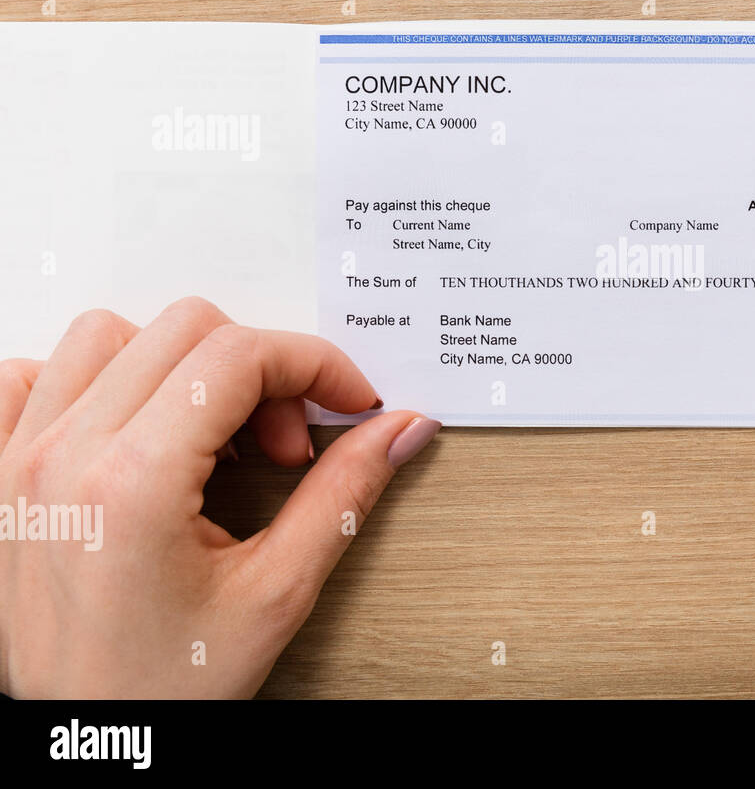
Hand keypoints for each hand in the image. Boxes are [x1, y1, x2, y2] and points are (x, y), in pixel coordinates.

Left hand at [0, 297, 439, 697]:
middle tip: (286, 443)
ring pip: (106, 334)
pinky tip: (128, 426)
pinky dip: (85, 379)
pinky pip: (26, 374)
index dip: (315, 364)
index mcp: (133, 484)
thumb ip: (345, 494)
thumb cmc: (163, 690)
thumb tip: (399, 429)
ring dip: (178, 366)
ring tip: (210, 433)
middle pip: (185, 330)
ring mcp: (17, 462)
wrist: (87, 743)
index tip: (347, 402)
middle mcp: (62, 458)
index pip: (239, 355)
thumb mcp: (275, 593)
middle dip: (262, 372)